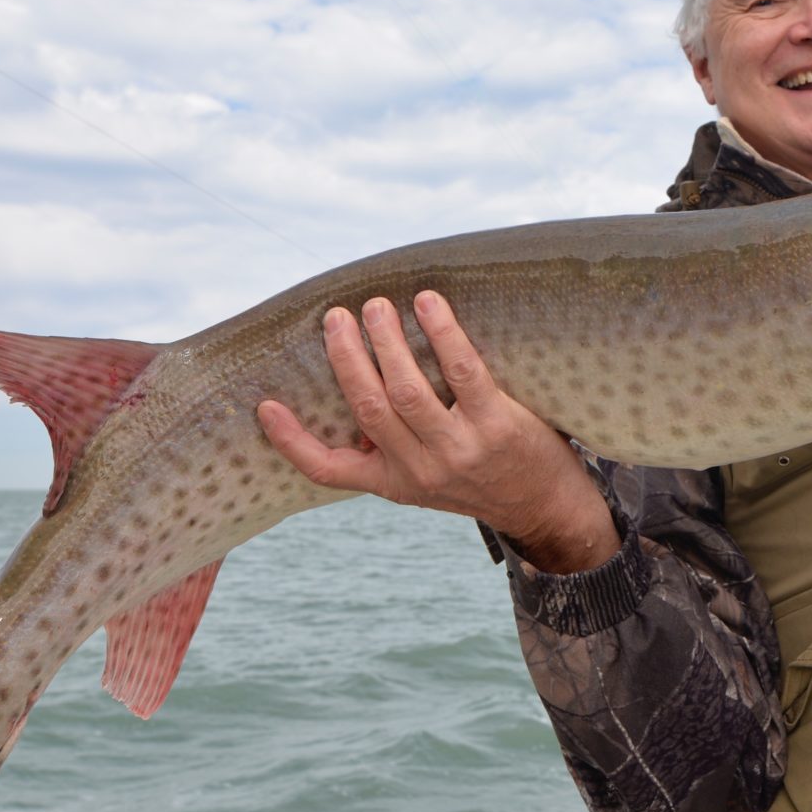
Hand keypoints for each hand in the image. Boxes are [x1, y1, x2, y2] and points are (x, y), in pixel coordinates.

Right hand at [256, 290, 619, 573]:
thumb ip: (393, 448)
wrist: (545, 508)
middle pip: (368, 407)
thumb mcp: (427, 482)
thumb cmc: (482, 480)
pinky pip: (461, 371)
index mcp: (394, 482)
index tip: (265, 407)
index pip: (329, 470)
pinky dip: (441, 333)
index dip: (292, 442)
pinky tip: (428, 304)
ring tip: (375, 306)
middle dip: (346, 357)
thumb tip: (359, 391)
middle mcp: (420, 470)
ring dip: (387, 342)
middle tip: (337, 316)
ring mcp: (459, 450)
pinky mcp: (497, 426)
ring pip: (407, 389)